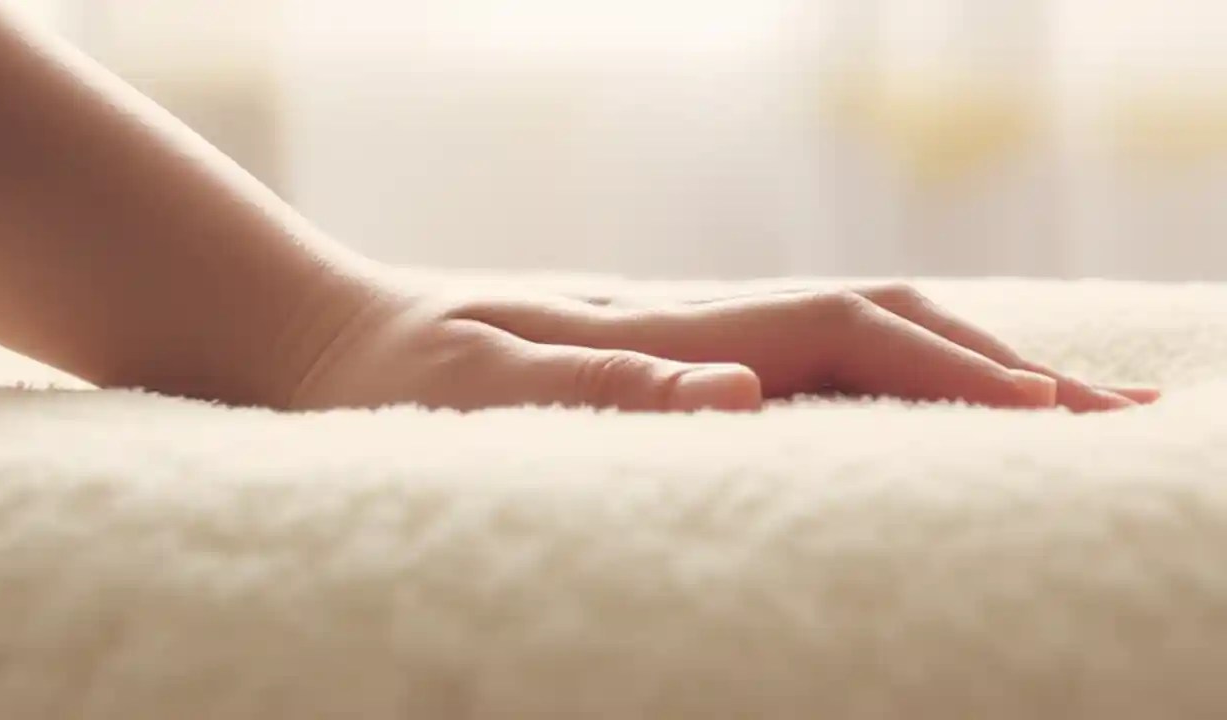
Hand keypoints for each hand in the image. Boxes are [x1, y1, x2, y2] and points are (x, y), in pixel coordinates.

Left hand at [288, 282, 1157, 412]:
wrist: (333, 337)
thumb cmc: (396, 381)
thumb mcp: (477, 393)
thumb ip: (606, 391)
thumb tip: (742, 390)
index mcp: (667, 330)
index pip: (847, 335)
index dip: (956, 374)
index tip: (1058, 420)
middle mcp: (693, 319)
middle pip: (881, 316)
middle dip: (1001, 363)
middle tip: (1117, 414)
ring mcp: (686, 330)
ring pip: (858, 326)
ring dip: (965, 361)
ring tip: (1061, 410)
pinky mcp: (668, 351)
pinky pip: (810, 355)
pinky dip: (897, 373)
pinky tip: (927, 402)